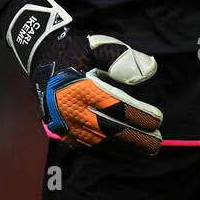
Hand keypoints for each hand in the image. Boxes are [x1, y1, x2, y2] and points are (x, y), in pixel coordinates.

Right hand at [7, 0, 162, 154]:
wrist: (41, 57)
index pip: (115, 106)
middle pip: (108, 130)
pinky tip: (124, 154)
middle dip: (135, 138)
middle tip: (157, 142)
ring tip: (147, 152)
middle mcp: (70, 108)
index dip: (138, 115)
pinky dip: (108, 153)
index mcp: (79, 87)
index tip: (157, 119)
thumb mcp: (98, 46)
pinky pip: (87, 148)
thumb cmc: (76, 50)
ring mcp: (64, 123)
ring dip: (125, 150)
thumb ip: (123, 57)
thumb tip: (149, 71)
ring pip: (99, 144)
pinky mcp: (61, 130)